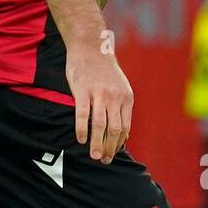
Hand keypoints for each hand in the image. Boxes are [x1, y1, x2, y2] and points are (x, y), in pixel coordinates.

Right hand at [66, 37, 132, 163]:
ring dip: (97, 144)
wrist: (90, 46)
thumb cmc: (103, 69)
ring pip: (99, 125)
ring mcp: (98, 94)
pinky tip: (80, 139)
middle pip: (114, 130)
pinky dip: (81, 129)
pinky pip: (82, 115)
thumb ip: (120, 106)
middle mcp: (115, 97)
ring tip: (94, 156)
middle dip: (109, 148)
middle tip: (103, 160)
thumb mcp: (120, 86)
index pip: (125, 127)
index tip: (111, 154)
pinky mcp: (82, 90)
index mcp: (126, 98)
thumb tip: (121, 132)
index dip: (118, 144)